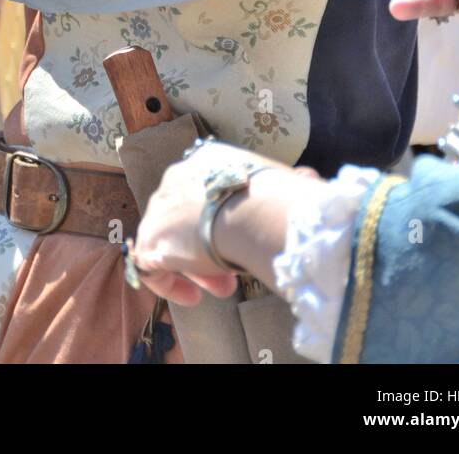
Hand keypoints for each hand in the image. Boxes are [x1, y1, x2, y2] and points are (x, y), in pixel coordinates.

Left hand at [132, 141, 291, 306]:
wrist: (252, 211)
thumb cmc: (276, 199)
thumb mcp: (282, 184)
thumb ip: (284, 187)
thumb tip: (309, 181)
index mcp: (206, 161)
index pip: (206, 194)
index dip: (225, 225)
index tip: (243, 246)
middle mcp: (177, 178)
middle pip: (186, 219)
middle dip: (210, 249)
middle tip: (231, 278)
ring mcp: (160, 207)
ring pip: (170, 241)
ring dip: (195, 268)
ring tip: (220, 291)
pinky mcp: (150, 237)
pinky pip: (149, 264)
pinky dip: (169, 282)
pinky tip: (191, 296)